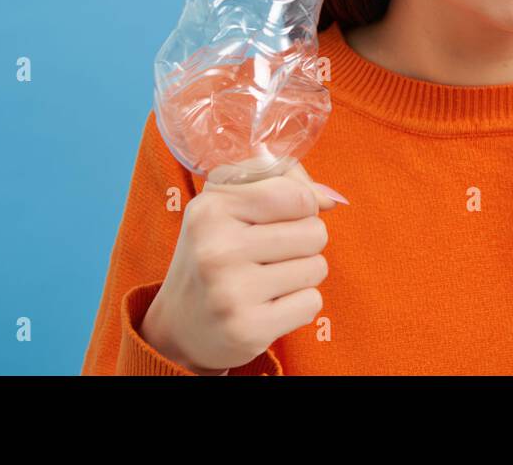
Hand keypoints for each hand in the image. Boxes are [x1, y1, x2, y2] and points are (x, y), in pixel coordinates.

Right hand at [140, 160, 345, 373]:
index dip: (301, 207)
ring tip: (267, 280)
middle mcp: (217, 250)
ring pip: (317, 267)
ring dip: (302, 275)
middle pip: (314, 232)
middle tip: (270, 255)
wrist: (179, 326)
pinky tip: (268, 306)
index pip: (298, 196)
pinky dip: (299, 305)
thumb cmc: (216, 252)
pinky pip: (312, 303)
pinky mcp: (248, 330)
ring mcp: (231, 293)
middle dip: (304, 242)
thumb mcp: (231, 203)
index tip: (277, 220)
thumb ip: (285, 184)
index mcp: (211, 209)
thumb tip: (332, 200)